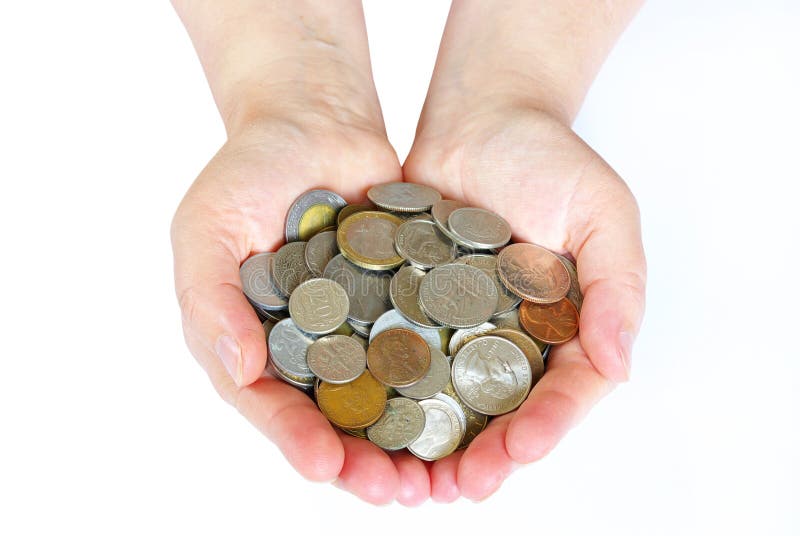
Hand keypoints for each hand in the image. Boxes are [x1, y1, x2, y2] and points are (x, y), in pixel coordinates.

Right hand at [172, 115, 436, 504]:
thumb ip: (210, 299)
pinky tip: (479, 410)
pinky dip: (452, 380)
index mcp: (255, 341)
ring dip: (415, 441)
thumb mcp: (207, 227)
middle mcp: (312, 347)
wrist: (317, 120)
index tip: (326, 467)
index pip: (270, 405)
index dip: (294, 440)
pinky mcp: (409, 302)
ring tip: (444, 479)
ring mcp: (362, 328)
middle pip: (336, 419)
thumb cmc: (248, 170)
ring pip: (390, 399)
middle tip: (398, 493)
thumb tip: (238, 371)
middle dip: (364, 462)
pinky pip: (431, 346)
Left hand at [404, 106, 646, 500]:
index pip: (563, 390)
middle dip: (484, 454)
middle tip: (459, 488)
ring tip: (409, 479)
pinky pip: (395, 353)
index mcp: (565, 328)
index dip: (546, 425)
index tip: (522, 450)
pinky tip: (363, 418)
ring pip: (445, 398)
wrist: (478, 117)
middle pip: (500, 411)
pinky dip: (383, 388)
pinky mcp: (408, 307)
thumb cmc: (550, 158)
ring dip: (428, 442)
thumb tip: (620, 365)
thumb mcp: (604, 212)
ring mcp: (456, 327)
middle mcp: (509, 338)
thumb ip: (619, 286)